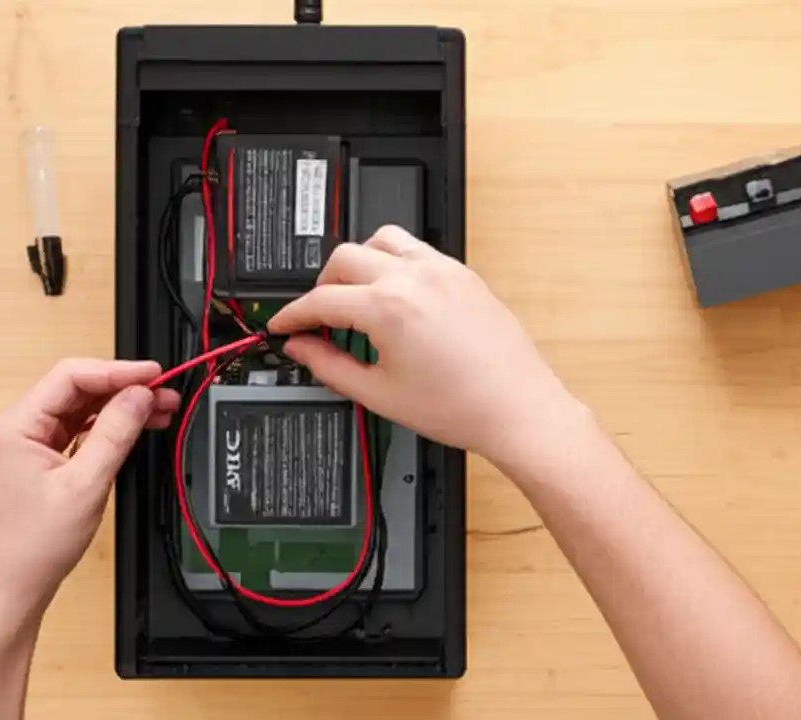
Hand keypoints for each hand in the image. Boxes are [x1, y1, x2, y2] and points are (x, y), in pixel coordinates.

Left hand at [0, 359, 179, 614]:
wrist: (7, 592)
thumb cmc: (32, 547)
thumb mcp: (84, 485)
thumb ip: (115, 434)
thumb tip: (140, 395)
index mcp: (17, 424)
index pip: (72, 376)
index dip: (118, 371)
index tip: (155, 375)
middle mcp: (17, 429)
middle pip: (77, 390)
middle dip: (123, 390)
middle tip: (166, 396)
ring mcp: (26, 447)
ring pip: (80, 412)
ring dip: (118, 410)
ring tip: (160, 413)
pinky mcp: (37, 464)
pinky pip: (76, 435)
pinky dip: (106, 431)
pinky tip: (133, 433)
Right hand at [269, 226, 572, 461]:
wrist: (516, 409)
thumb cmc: (463, 406)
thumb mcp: (379, 394)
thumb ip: (330, 366)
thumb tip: (303, 349)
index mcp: (389, 307)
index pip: (321, 299)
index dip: (293, 315)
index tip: (284, 325)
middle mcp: (415, 278)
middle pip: (344, 258)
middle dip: (322, 286)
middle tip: (318, 317)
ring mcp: (442, 271)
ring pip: (381, 239)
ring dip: (358, 262)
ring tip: (355, 296)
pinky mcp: (463, 274)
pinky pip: (416, 249)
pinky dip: (394, 262)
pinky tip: (394, 293)